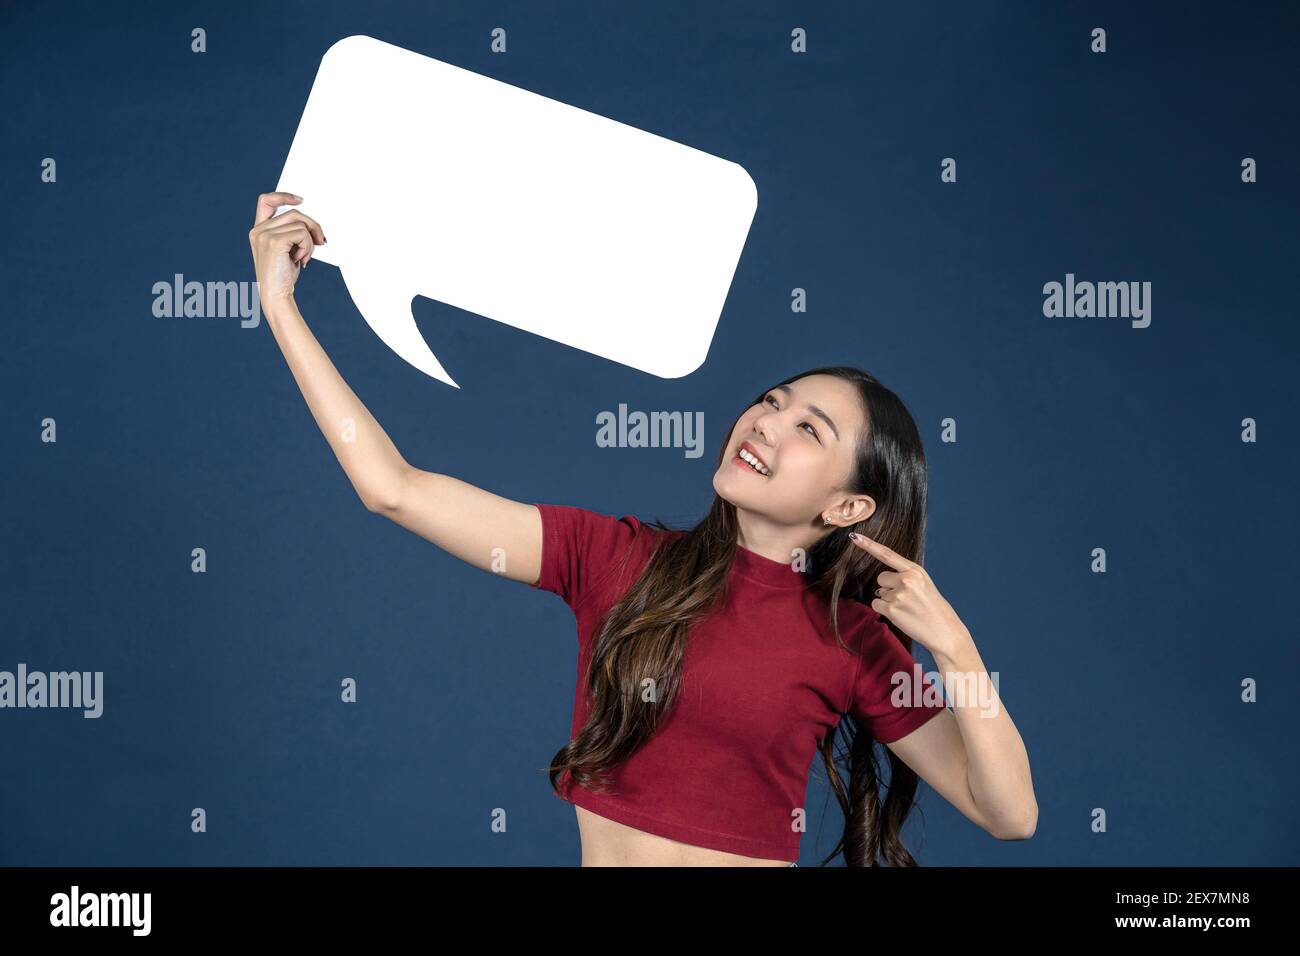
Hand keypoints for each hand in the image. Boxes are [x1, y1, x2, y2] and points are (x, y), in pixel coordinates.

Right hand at [247, 191, 326, 303]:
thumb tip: (314, 226)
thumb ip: (292, 234)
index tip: (300, 200)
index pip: (266, 201)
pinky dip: (307, 247)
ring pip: (300, 223)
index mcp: (259, 231)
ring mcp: (264, 234)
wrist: (276, 296)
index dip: (283, 196)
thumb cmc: (283, 276)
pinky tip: (301, 260)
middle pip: (294, 213)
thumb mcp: (288, 250)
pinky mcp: (273, 241)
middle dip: (312, 226)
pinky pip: (301, 234)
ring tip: (304, 257)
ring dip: (309, 241)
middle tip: (321, 241)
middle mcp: (258, 230)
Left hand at [848, 531, 968, 658]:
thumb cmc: (933, 608)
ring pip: (880, 593)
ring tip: (908, 609)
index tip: (855, 537)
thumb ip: (905, 577)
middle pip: (881, 578)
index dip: (869, 545)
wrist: (944, 631)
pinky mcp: (892, 610)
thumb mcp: (924, 584)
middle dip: (888, 587)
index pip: (887, 554)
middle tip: (907, 599)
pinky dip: (884, 610)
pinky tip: (901, 615)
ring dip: (889, 601)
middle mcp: (906, 580)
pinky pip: (877, 605)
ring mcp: (899, 595)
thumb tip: (881, 585)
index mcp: (915, 571)